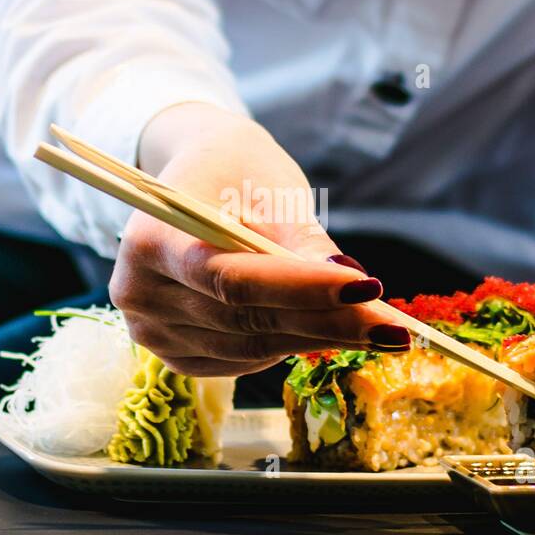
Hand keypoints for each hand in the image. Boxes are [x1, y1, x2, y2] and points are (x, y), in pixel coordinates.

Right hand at [109, 104, 409, 375]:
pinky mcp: (174, 355)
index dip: (304, 290)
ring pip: (252, 348)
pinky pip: (243, 361)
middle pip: (247, 321)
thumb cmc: (234, 173)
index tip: (368, 289)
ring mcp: (152, 332)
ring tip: (378, 331)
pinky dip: (289, 346)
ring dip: (319, 339)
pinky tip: (328, 332)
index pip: (234, 279)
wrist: (193, 182)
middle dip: (329, 323)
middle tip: (395, 327)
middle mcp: (139, 295)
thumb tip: (357, 293)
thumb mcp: (271, 191)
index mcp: (150, 241)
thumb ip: (306, 246)